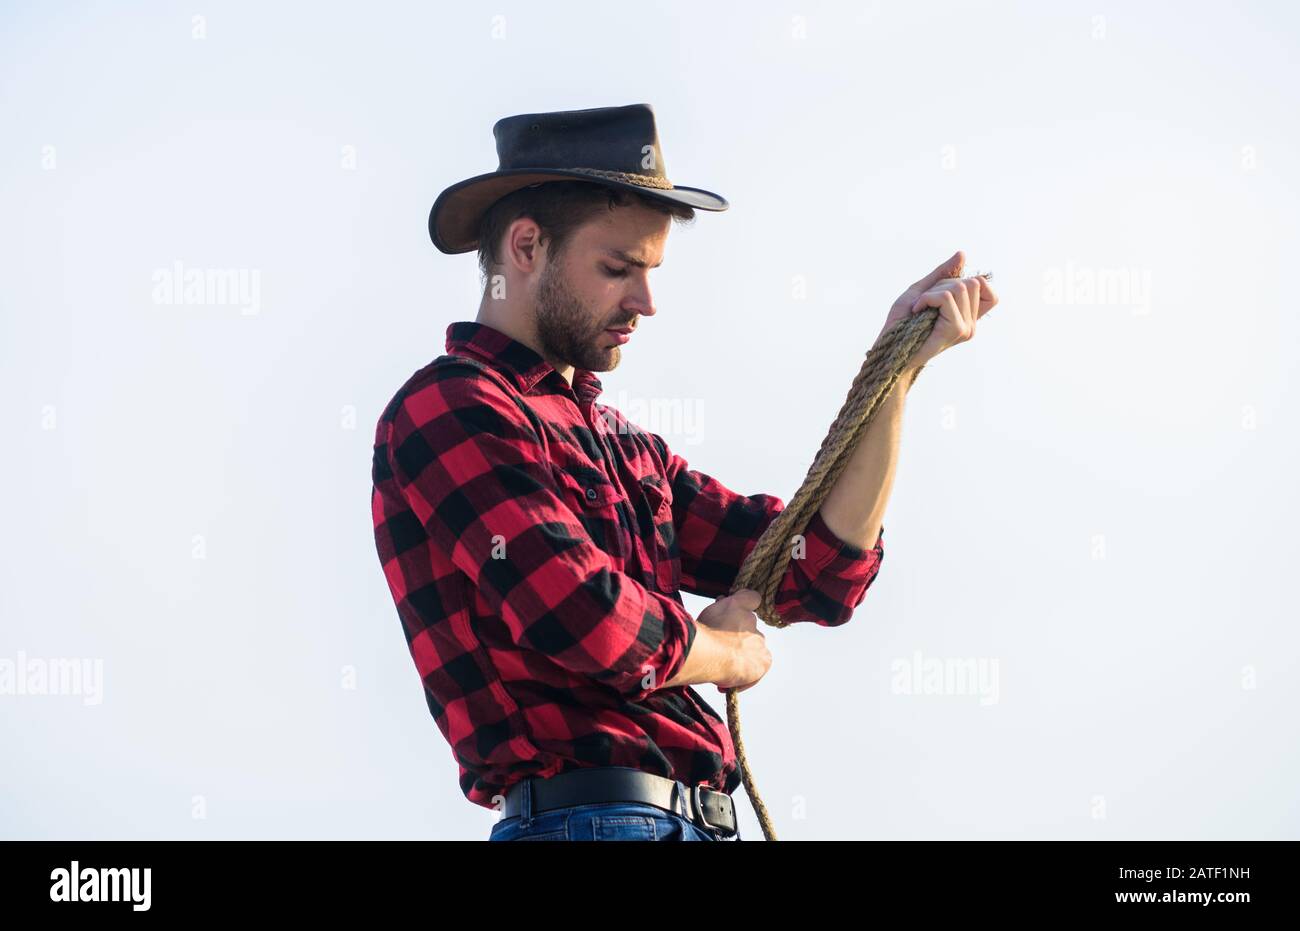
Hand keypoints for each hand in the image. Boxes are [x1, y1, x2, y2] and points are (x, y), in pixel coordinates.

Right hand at [697, 589, 771, 693]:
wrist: (709, 655)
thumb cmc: (701, 634)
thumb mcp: (705, 613)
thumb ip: (718, 607)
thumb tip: (722, 600)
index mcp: (737, 604)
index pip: (750, 598)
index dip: (744, 606)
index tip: (733, 615)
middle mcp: (752, 620)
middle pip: (748, 628)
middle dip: (737, 639)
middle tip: (720, 650)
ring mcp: (760, 640)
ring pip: (752, 650)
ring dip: (740, 658)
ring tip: (722, 668)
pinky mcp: (764, 660)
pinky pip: (755, 670)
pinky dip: (744, 677)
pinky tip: (727, 682)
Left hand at [877, 250, 998, 368]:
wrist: (888, 347)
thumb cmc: (902, 322)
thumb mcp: (922, 290)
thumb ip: (943, 275)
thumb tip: (962, 254)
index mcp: (968, 318)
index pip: (990, 293)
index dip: (971, 283)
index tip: (944, 292)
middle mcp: (971, 325)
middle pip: (971, 283)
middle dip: (942, 285)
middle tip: (925, 303)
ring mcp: (965, 329)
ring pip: (959, 288)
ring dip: (932, 292)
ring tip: (920, 309)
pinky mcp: (954, 330)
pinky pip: (945, 297)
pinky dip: (926, 298)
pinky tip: (917, 311)